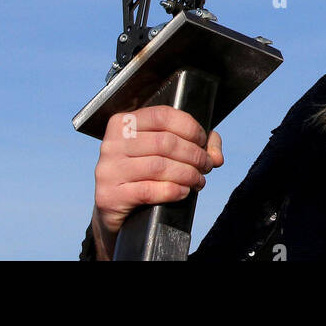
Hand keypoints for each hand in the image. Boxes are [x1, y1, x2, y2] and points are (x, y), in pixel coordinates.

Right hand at [90, 106, 223, 259]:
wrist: (114, 210)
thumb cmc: (142, 175)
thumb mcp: (165, 152)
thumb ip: (196, 144)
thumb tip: (217, 156)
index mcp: (124, 123)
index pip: (162, 115)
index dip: (190, 127)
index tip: (203, 141)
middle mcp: (112, 144)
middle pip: (165, 142)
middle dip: (194, 155)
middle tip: (206, 165)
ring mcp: (109, 170)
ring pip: (159, 167)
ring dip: (188, 174)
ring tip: (198, 180)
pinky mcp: (110, 196)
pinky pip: (149, 190)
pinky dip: (173, 191)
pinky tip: (183, 192)